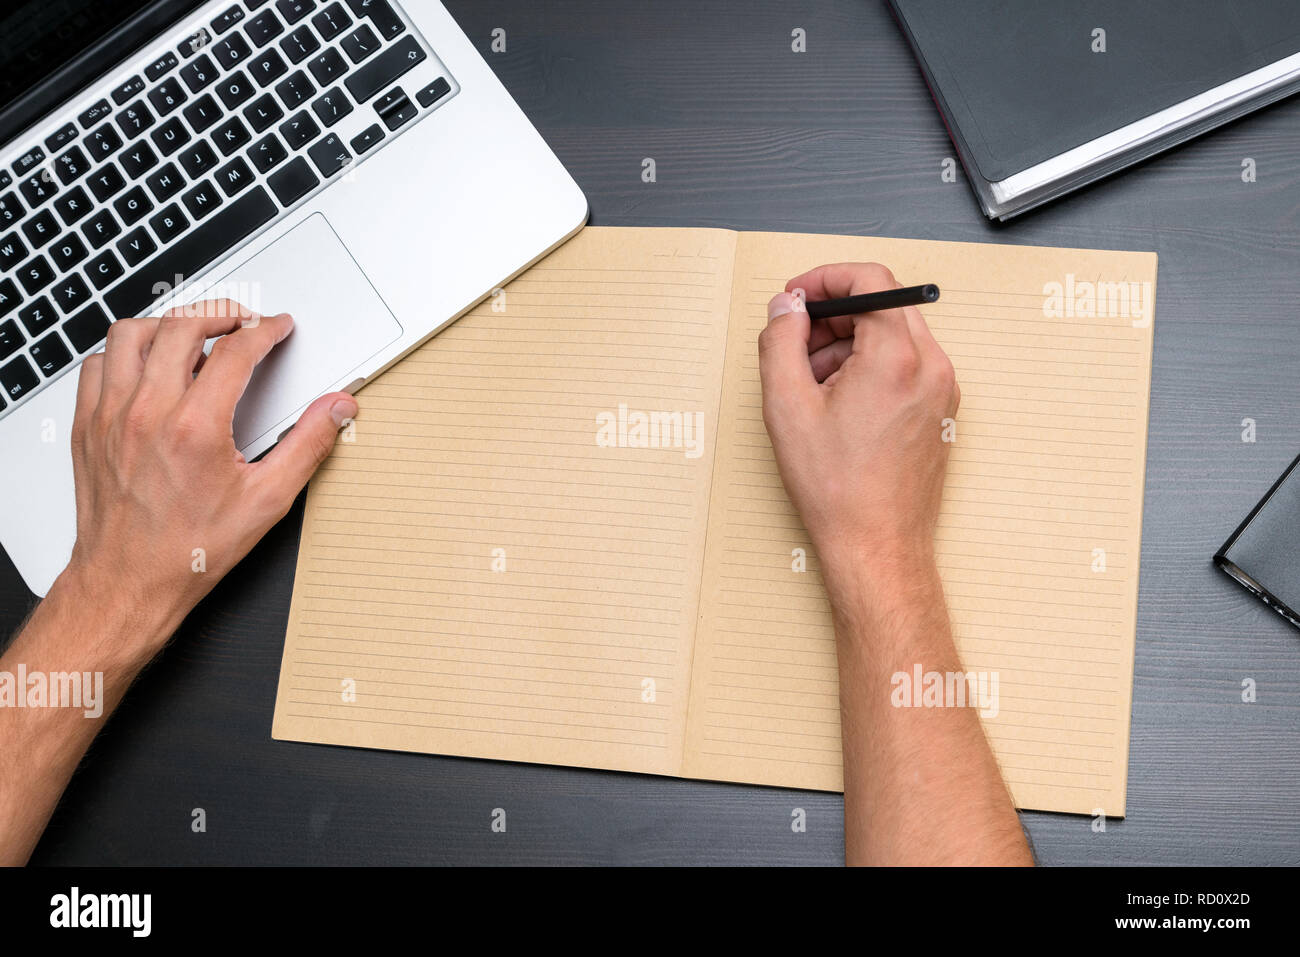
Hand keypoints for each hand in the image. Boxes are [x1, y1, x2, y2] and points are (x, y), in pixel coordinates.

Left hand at [59, 299, 357, 656]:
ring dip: (167, 324)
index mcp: (196, 428)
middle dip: (220, 314)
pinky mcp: (86, 426)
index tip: (276, 328)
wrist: (129, 582)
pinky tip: (146, 366)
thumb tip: (336, 410)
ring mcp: (110, 416)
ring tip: (193, 333)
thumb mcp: (268, 500)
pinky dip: (123, 353)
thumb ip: (308, 446)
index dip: (264, 330)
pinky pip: (97, 365)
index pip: (236, 351)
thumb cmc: (191, 549)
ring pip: (131, 335)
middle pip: (182, 327)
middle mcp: (148, 413)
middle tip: (241, 320)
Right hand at [758, 263, 958, 599]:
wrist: (876, 545)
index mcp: (897, 358)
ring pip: (892, 334)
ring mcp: (941, 389)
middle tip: (795, 344)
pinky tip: (837, 404)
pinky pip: (905, 363)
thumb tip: (786, 305)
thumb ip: (781, 341)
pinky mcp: (941, 409)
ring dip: (848, 344)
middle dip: (833, 316)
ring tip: (811, 385)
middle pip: (883, 304)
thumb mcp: (787, 407)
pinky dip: (869, 367)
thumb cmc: (838, 489)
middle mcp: (931, 366)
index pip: (871, 280)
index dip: (825, 279)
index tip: (797, 298)